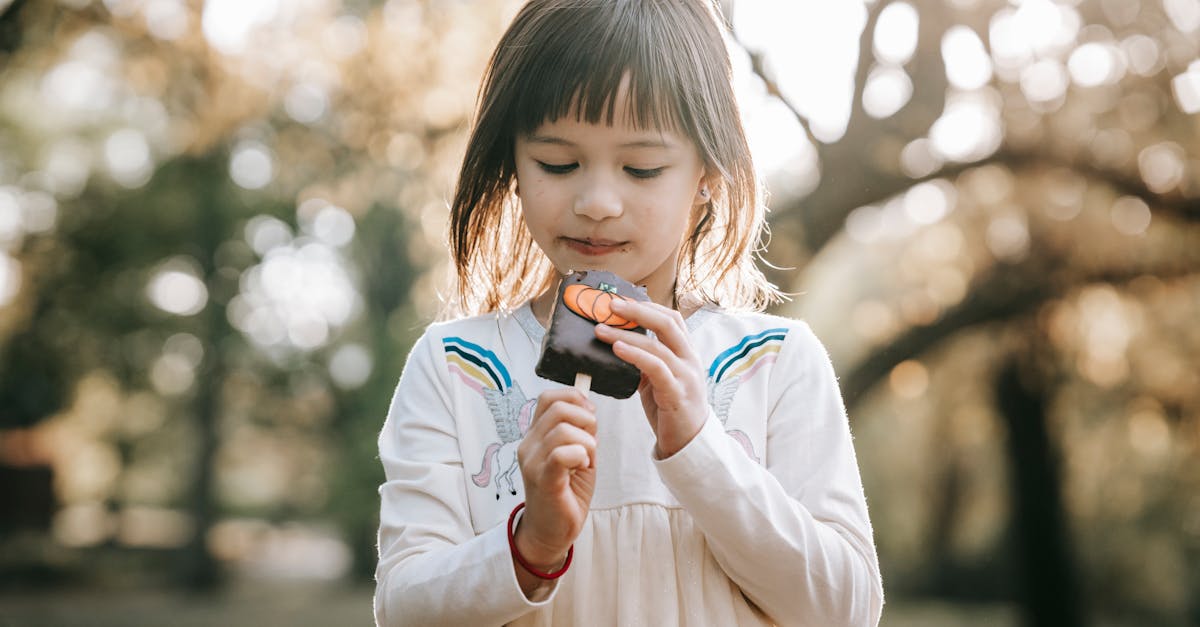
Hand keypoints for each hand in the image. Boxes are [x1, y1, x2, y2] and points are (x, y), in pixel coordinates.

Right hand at [515, 388, 596, 568]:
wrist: (550, 531)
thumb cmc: (565, 492)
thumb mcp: (575, 454)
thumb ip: (579, 431)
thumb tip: (589, 409)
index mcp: (535, 435)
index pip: (548, 398)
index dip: (574, 398)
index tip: (589, 416)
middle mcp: (529, 445)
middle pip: (558, 409)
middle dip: (585, 420)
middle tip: (590, 442)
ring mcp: (533, 462)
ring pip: (564, 430)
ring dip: (587, 442)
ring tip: (585, 460)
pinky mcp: (543, 479)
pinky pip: (561, 454)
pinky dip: (580, 455)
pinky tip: (581, 467)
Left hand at [595, 299, 707, 457]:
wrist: (689, 443)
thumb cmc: (671, 409)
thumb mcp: (658, 379)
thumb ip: (646, 360)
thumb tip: (619, 342)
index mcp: (686, 353)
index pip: (671, 319)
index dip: (647, 306)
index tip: (622, 302)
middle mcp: (690, 360)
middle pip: (667, 323)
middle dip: (637, 310)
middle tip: (610, 306)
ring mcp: (686, 376)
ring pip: (658, 345)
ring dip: (626, 334)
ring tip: (601, 330)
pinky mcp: (677, 394)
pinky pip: (656, 368)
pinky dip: (635, 355)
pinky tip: (617, 349)